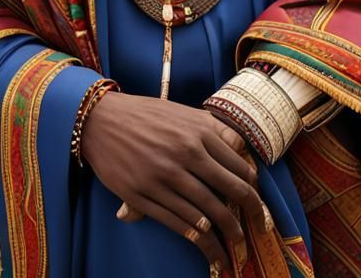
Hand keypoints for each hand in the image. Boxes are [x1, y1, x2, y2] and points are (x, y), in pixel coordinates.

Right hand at [80, 92, 266, 270]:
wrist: (101, 119)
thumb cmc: (146, 114)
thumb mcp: (183, 113)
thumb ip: (213, 129)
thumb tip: (241, 148)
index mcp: (198, 132)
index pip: (238, 168)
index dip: (253, 191)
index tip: (259, 205)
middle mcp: (184, 154)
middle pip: (227, 193)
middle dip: (248, 217)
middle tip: (258, 230)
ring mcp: (162, 177)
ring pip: (203, 213)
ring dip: (223, 235)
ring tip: (233, 247)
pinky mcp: (141, 195)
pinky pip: (175, 221)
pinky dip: (195, 236)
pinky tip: (205, 244)